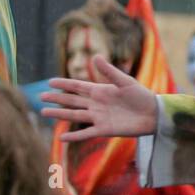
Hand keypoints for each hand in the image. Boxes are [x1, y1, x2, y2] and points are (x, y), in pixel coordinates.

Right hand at [40, 55, 156, 141]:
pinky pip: (85, 133)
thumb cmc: (141, 96)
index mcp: (101, 91)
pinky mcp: (104, 130)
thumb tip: (95, 56)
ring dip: (60, 114)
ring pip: (75, 115)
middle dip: (57, 99)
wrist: (153, 115)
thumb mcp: (125, 82)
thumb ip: (109, 71)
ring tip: (43, 112)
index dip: (64, 84)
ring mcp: (99, 117)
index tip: (50, 81)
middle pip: (72, 101)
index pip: (77, 86)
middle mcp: (97, 104)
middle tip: (40, 97)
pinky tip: (61, 137)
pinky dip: (74, 136)